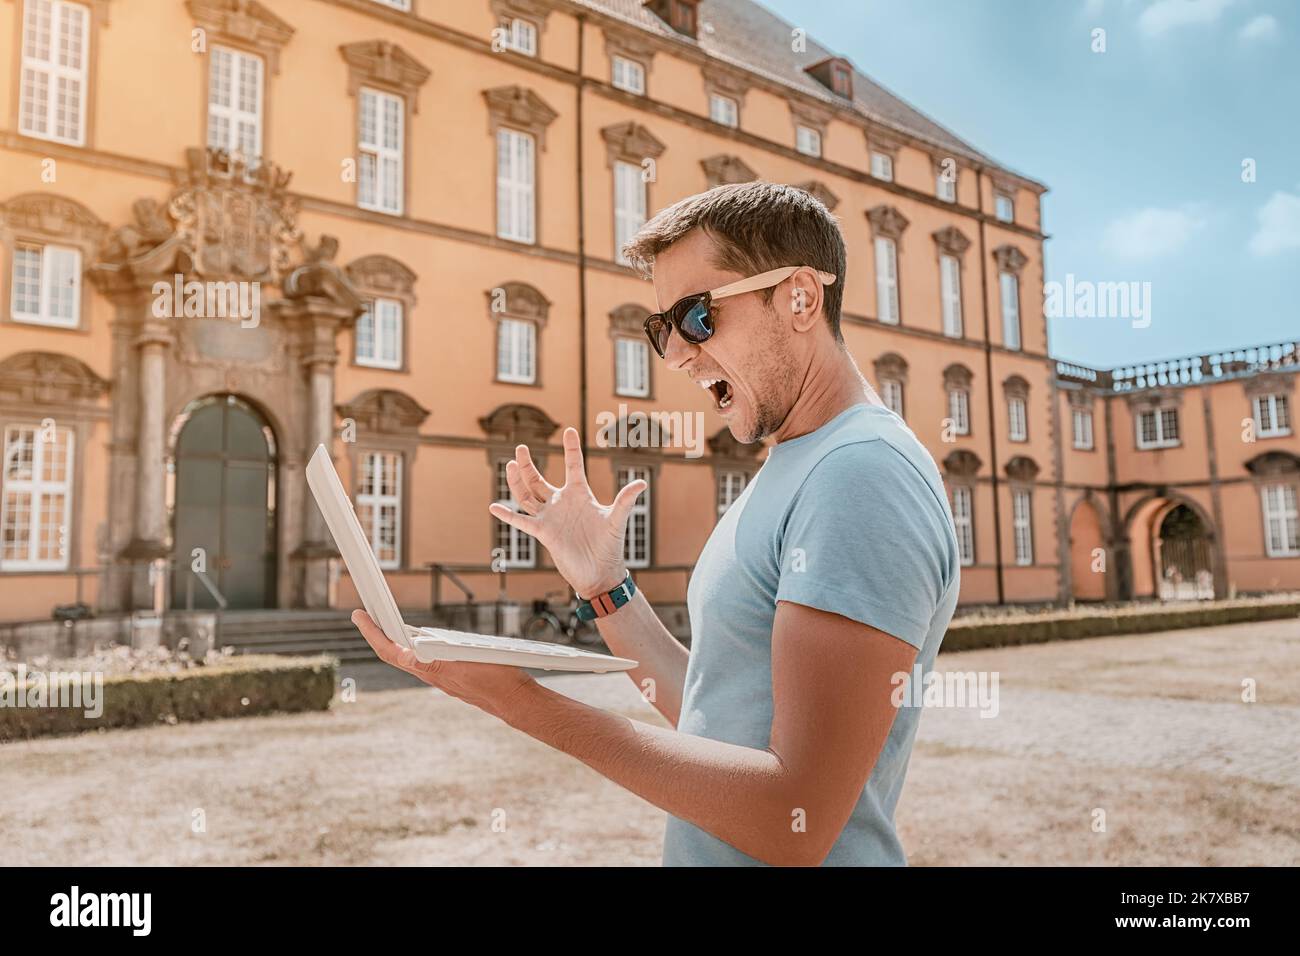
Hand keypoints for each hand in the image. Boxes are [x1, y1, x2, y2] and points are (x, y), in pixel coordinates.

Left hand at [351, 609, 534, 722]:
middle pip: (395, 653)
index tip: (359, 615)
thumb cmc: (494, 680)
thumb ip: (435, 659)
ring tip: (387, 624)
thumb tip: (410, 651)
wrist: (514, 700)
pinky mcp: (453, 675)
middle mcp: (430, 673)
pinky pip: (426, 659)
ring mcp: (441, 676)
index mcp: (429, 669)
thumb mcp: (463, 663)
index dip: (371, 632)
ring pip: (409, 656)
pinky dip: (416, 646)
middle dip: (378, 633)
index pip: (390, 651)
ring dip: (396, 640)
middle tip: (366, 615)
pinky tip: (421, 639)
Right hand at [488, 426, 645, 598]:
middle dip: (528, 464)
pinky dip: (507, 514)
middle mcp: (562, 503)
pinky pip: (521, 521)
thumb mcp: (617, 520)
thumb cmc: (610, 546)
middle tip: (520, 446)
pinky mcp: (543, 532)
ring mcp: (550, 517)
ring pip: (528, 495)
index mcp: (579, 495)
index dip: (571, 449)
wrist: (599, 572)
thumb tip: (642, 483)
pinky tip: (493, 506)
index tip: (569, 430)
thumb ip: (625, 500)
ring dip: (517, 481)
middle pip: (539, 479)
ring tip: (509, 464)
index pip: (574, 466)